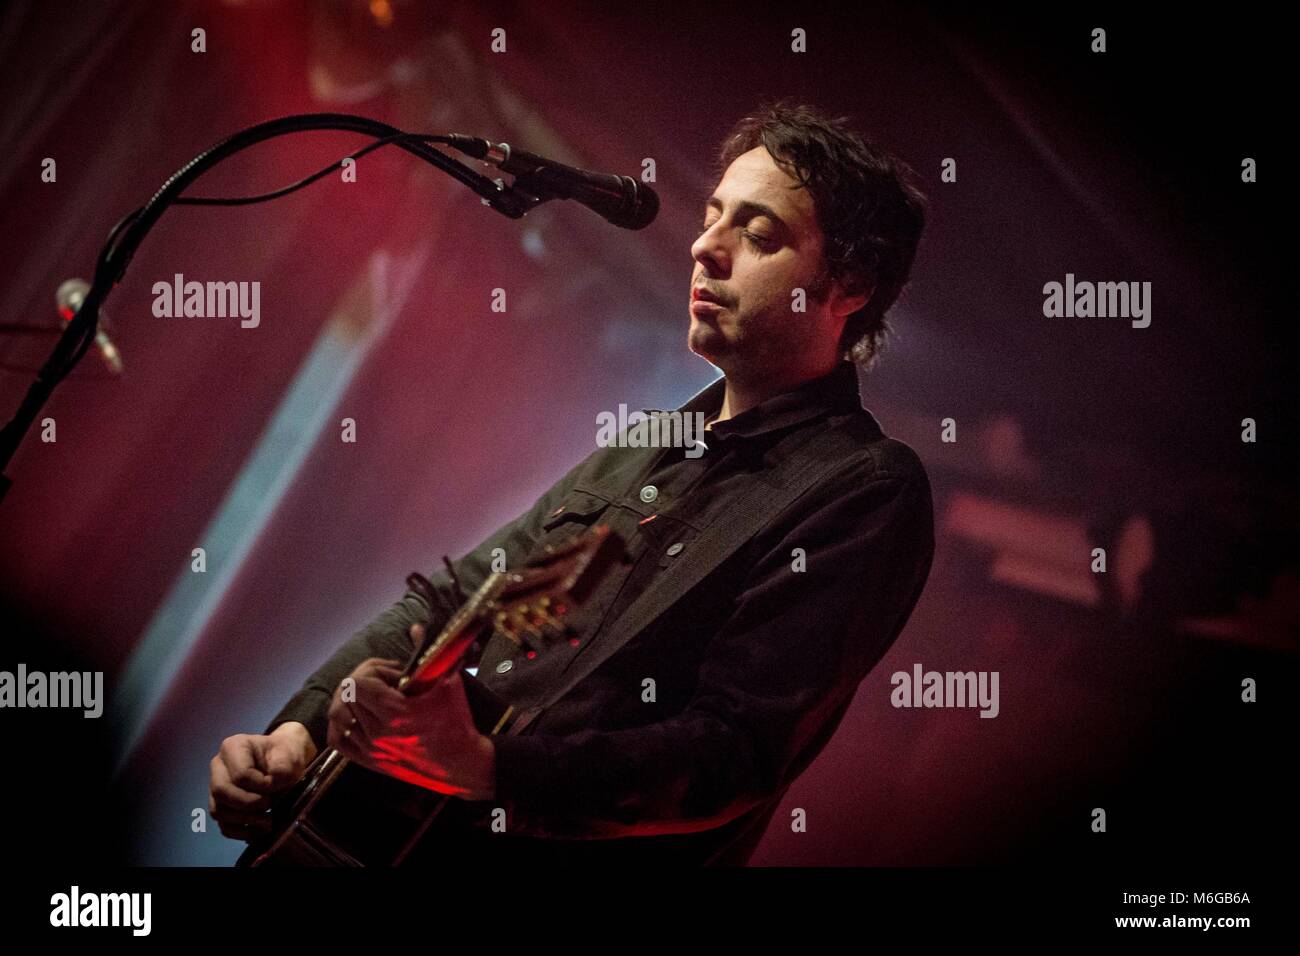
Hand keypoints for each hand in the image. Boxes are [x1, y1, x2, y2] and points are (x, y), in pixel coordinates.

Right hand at [209, 722, 316, 840]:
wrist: (283, 761)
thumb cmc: (284, 755)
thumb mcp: (288, 757)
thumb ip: (280, 771)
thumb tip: (269, 789)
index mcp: (233, 747)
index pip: (240, 774)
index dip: (260, 786)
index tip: (276, 786)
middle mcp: (218, 766)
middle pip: (221, 791)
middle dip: (247, 805)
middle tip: (269, 806)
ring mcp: (215, 786)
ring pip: (218, 810)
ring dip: (243, 821)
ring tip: (267, 822)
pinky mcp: (221, 804)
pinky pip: (222, 824)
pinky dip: (239, 832)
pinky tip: (257, 831)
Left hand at [327, 625, 495, 800]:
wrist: (461, 764)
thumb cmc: (456, 723)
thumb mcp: (449, 683)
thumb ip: (430, 654)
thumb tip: (415, 628)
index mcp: (395, 713)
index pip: (357, 682)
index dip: (373, 670)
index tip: (393, 674)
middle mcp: (377, 732)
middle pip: (346, 694)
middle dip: (363, 680)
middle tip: (384, 681)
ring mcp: (371, 749)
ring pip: (338, 715)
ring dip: (351, 699)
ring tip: (370, 696)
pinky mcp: (370, 761)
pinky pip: (338, 740)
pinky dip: (340, 724)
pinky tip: (356, 715)